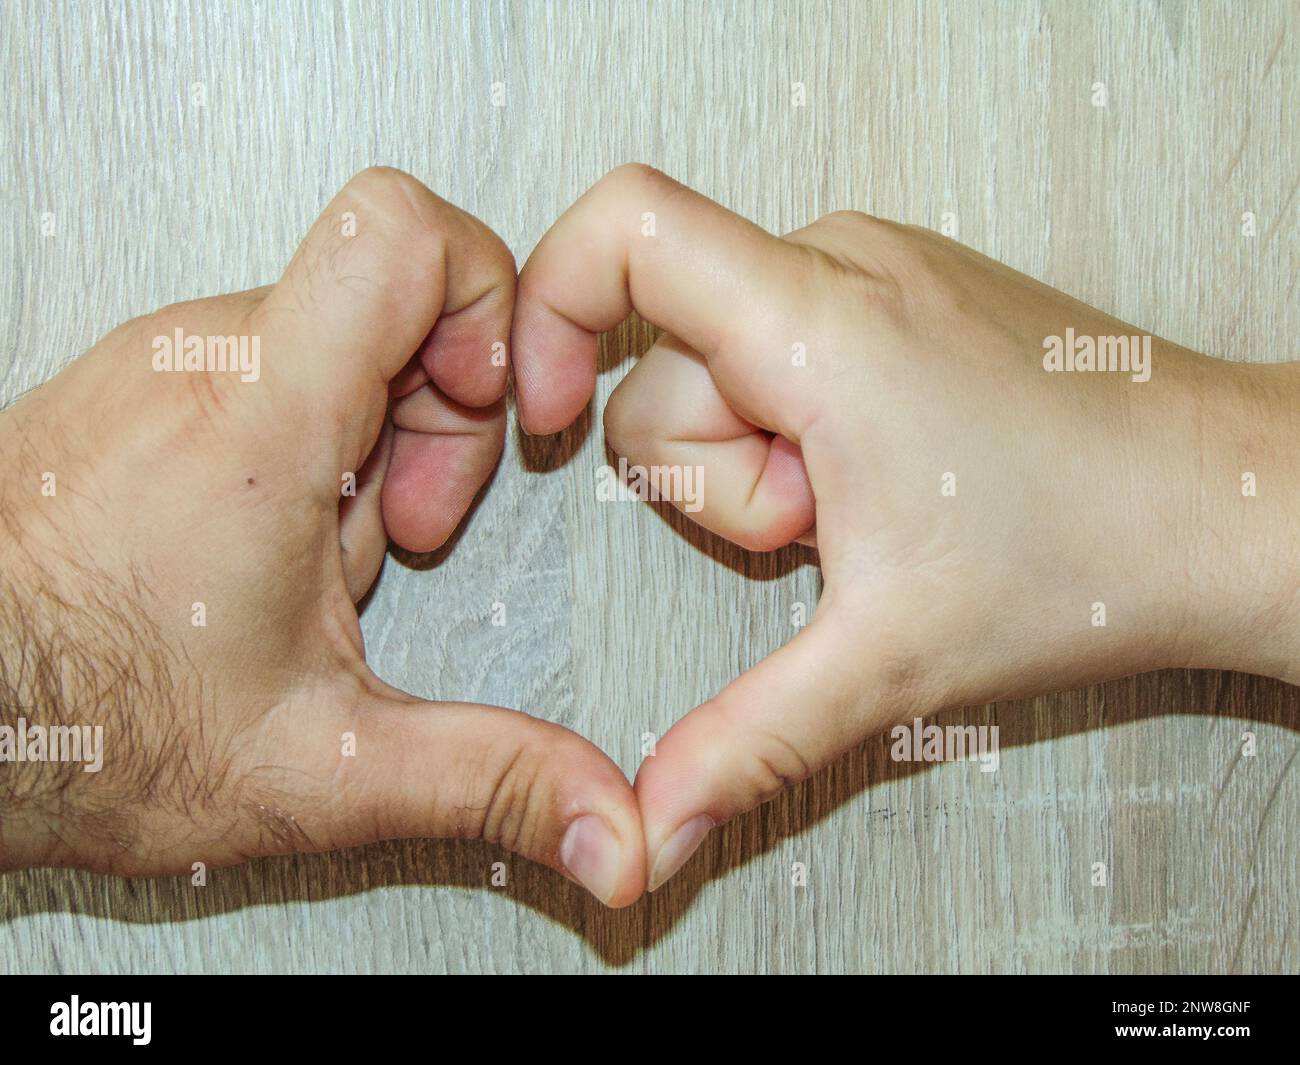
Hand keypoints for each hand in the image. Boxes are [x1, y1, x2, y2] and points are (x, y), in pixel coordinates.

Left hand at [0, 168, 644, 906]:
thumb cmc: (73, 725)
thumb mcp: (321, 768)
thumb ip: (487, 778)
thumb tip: (607, 824)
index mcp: (261, 419)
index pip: (402, 231)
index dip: (493, 299)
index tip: (498, 400)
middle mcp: (197, 361)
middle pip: (391, 299)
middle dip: (437, 423)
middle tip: (402, 531)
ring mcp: (155, 367)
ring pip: (327, 341)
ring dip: (367, 450)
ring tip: (323, 559)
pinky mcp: (130, 391)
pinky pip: (259, 371)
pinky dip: (301, 451)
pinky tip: (264, 552)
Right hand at [512, 164, 1299, 889]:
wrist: (1227, 505)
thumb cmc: (1092, 551)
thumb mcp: (889, 662)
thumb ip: (746, 743)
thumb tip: (653, 821)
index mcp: (822, 324)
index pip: (626, 228)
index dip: (547, 305)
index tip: (538, 405)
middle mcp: (843, 266)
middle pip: (666, 361)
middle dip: (715, 476)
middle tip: (823, 525)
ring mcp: (876, 273)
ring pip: (724, 365)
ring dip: (763, 462)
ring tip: (863, 505)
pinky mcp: (900, 296)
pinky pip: (782, 351)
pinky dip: (801, 427)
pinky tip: (881, 474)